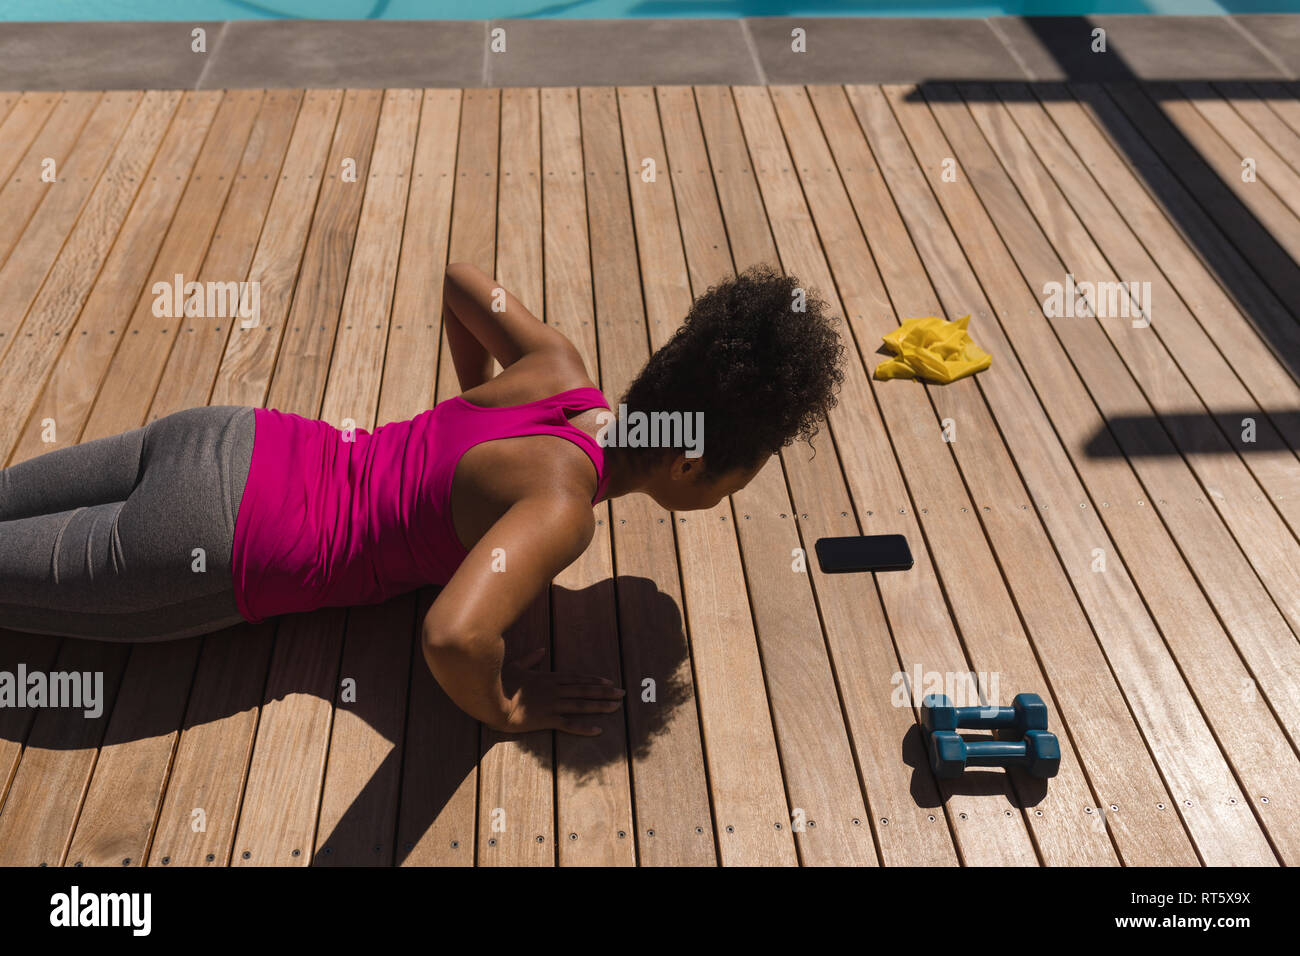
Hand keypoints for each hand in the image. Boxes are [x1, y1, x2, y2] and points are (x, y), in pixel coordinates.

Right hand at [497, 647, 624, 735]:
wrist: (492, 701)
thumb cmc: (501, 683)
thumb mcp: (516, 666)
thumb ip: (530, 658)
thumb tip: (541, 649)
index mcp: (549, 678)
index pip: (577, 679)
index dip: (594, 681)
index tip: (610, 682)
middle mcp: (555, 690)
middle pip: (585, 691)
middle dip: (605, 693)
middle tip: (623, 694)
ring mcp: (552, 704)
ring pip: (582, 705)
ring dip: (600, 706)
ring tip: (617, 707)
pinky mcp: (546, 719)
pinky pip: (569, 724)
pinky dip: (584, 727)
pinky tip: (598, 730)